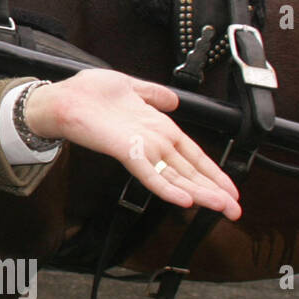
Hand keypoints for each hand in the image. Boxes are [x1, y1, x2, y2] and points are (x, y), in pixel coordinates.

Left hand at [23, 69, 241, 220]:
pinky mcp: (126, 151)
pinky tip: (186, 200)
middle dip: (216, 191)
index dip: (213, 172)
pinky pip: (150, 174)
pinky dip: (167, 187)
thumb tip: (174, 99)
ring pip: (177, 176)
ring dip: (203, 193)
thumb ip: (154, 94)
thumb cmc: (88, 94)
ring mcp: (140, 149)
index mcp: (158, 129)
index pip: (193, 155)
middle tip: (236, 211)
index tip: (231, 190)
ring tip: (224, 208)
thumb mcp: (131, 88)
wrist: (61, 98)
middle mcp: (153, 142)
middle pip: (191, 171)